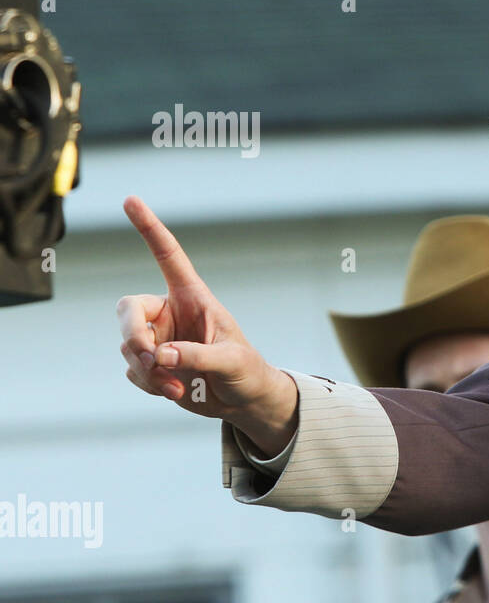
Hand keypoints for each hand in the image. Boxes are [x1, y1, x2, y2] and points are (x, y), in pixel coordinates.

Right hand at [116, 195, 296, 454]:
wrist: (244, 402)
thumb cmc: (247, 371)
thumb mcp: (231, 361)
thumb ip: (197, 356)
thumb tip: (160, 355)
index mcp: (193, 297)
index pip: (168, 256)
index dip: (149, 228)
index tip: (130, 200)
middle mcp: (169, 313)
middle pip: (128, 310)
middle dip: (132, 335)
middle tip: (152, 359)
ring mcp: (158, 339)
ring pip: (127, 346)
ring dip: (147, 369)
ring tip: (177, 386)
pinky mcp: (151, 364)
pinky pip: (132, 370)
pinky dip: (148, 384)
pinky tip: (174, 391)